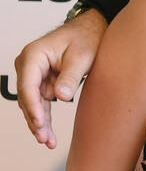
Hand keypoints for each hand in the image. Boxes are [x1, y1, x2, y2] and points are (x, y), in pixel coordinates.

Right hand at [15, 10, 107, 148]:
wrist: (93, 29)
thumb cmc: (88, 37)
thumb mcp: (83, 56)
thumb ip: (71, 76)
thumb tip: (61, 97)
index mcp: (34, 55)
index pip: (28, 85)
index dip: (33, 107)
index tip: (40, 123)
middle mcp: (29, 65)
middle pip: (28, 97)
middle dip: (36, 120)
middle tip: (44, 139)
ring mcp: (34, 73)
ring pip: (33, 103)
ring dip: (39, 122)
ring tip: (47, 142)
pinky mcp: (43, 81)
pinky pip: (41, 102)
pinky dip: (45, 116)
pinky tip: (48, 134)